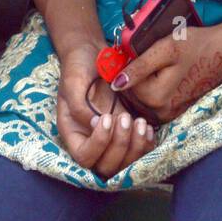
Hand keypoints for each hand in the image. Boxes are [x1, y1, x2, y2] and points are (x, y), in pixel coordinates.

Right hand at [56, 43, 154, 176]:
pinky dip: (146, 144)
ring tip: (140, 123)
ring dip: (136, 147)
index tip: (106, 118)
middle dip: (120, 146)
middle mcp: (91, 141)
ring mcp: (111, 139)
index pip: (84, 157)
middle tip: (125, 118)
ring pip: (125, 163)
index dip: (98, 144)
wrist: (94, 54)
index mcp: (73, 133)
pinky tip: (148, 127)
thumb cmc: (79, 66)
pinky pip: (139, 151)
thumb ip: (79, 106)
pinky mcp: (126, 133)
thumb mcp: (73, 81)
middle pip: (106, 166)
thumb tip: (94, 125)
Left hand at [109, 16, 221, 124]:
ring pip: (145, 96)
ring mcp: (173, 113)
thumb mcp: (164, 49)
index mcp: (157, 99)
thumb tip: (114, 85)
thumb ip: (138, 67)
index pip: (125, 86)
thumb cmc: (196, 45)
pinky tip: (168, 71)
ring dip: (146, 80)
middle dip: (137, 75)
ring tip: (162, 63)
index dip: (128, 66)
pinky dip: (156, 86)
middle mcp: (164, 112)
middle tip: (152, 55)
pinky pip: (157, 99)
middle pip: (135, 93)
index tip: (138, 51)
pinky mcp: (179, 110)